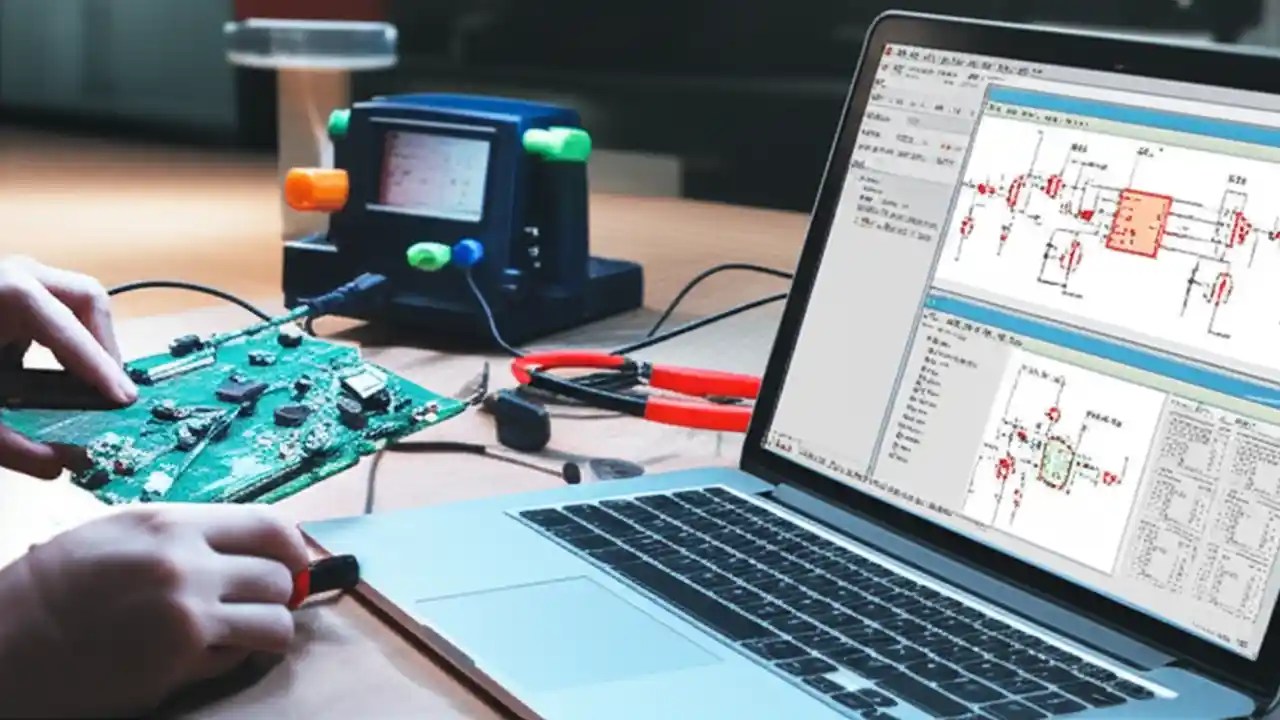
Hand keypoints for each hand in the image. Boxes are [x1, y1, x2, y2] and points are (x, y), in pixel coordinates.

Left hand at [0, 256, 136, 477]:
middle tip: (109, 392)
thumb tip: (56, 466)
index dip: (98, 366)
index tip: (123, 398)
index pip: (66, 327)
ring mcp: (8, 277)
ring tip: (88, 385)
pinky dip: (64, 339)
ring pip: (74, 300)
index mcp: (3, 292)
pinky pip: (53, 309)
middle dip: (103, 347)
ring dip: (89, 342)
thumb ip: (8, 443)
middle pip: (84, 299)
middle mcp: (10, 274)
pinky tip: (51, 372)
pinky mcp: (5, 291)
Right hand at [0, 504, 308, 717]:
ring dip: (268, 630)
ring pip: (275, 624)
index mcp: (172, 525)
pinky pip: (235, 660)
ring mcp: (186, 617)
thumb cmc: (59, 585)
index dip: (294, 547)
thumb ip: (187, 535)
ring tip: (245, 633)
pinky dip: (231, 659)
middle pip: (280, 576)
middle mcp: (186, 565)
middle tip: (265, 602)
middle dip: (282, 593)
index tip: (296, 562)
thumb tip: (251, 546)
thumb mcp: (122, 533)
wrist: (8, 641)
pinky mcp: (179, 664)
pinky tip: (202, 655)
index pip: (269, 525)